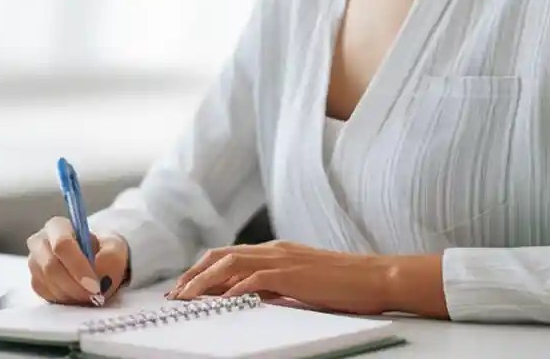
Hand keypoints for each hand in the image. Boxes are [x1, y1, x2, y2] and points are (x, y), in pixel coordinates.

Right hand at [26, 216, 128, 305]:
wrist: (96, 261)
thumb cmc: (103, 250)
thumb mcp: (115, 248)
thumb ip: (111, 257)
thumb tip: (99, 273)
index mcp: (58, 226)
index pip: (62, 245)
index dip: (78, 267)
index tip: (96, 285)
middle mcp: (40, 242)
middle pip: (51, 267)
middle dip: (76, 286)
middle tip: (95, 296)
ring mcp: (34, 263)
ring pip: (49, 284)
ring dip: (73, 294)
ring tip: (90, 294)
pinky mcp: (35, 282)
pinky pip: (47, 295)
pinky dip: (66, 299)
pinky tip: (78, 295)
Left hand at [167, 240, 392, 315]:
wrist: (375, 277)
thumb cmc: (342, 284)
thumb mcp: (299, 282)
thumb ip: (273, 285)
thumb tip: (247, 296)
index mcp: (274, 250)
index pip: (226, 256)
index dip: (201, 270)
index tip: (183, 288)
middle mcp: (273, 250)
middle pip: (220, 256)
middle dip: (193, 275)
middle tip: (175, 296)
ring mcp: (282, 260)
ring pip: (230, 265)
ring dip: (204, 282)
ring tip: (187, 299)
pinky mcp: (293, 274)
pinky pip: (256, 279)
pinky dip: (236, 288)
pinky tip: (222, 300)